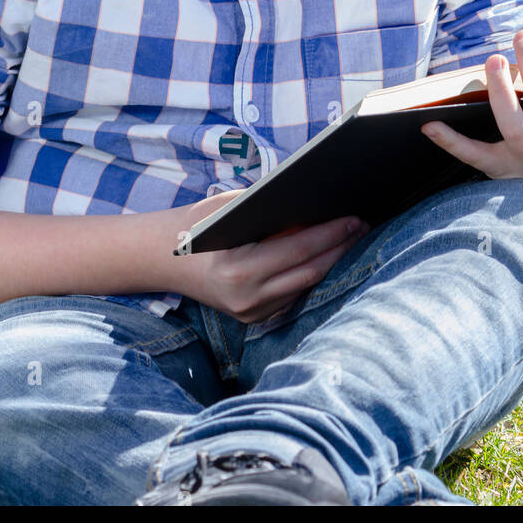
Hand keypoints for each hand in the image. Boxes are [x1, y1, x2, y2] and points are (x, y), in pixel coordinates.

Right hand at [165, 192, 370, 323]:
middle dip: (340, 247)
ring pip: (305, 285)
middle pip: (309, 271)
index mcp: (239, 269)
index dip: (331, 233)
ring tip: (353, 238)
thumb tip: (314, 203)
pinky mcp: (252, 319)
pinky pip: (292, 296)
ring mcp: (250, 313)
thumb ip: (268, 209)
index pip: (299, 249)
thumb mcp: (228, 209)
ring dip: (332, 262)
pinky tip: (329, 256)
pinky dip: (312, 275)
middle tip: (363, 226)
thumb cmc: (195, 226)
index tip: (354, 217)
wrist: (160, 259)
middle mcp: (246, 297)